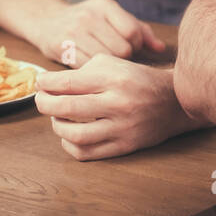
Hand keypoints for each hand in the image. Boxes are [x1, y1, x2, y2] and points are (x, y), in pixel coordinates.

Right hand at [33, 0, 165, 66]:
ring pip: (105, 61)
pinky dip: (92, 72)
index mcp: (105, 5)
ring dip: (108, 68)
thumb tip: (161, 48)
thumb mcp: (112, 17)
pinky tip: (91, 69)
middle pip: (121, 49)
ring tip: (105, 64)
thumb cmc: (87, 22)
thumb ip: (139, 30)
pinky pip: (87, 69)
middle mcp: (89, 16)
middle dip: (123, 58)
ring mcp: (73, 32)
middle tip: (117, 59)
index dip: (136, 46)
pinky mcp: (61, 48)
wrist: (46, 20)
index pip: (133, 32)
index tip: (131, 49)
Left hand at [35, 54, 187, 159]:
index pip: (69, 82)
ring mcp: (122, 127)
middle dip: (45, 104)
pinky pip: (87, 152)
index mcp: (115, 78)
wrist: (175, 101)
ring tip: (56, 118)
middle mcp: (118, 102)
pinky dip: (70, 145)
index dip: (47, 83)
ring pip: (74, 134)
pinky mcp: (125, 146)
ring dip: (57, 126)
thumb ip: (86, 70)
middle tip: (41, 100)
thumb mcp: (116, 63)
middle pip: (67, 107)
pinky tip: (69, 136)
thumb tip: (54, 83)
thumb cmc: (139, 79)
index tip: (40, 83)